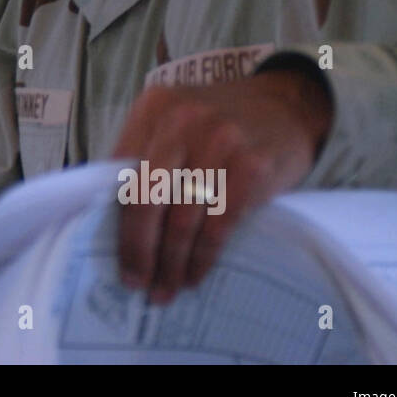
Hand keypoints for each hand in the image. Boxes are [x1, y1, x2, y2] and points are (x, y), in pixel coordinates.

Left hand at [111, 67, 331, 304]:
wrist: (286, 107)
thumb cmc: (219, 125)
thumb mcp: (175, 123)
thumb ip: (144, 157)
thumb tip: (110, 223)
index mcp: (153, 107)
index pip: (119, 174)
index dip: (114, 222)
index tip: (115, 257)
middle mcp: (183, 119)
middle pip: (146, 197)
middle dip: (139, 249)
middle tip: (137, 283)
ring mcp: (220, 140)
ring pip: (182, 217)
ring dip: (171, 263)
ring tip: (165, 289)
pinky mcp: (253, 166)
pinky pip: (218, 225)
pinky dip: (202, 257)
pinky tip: (195, 274)